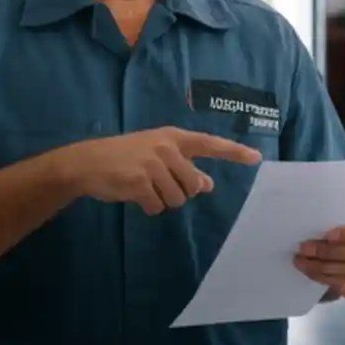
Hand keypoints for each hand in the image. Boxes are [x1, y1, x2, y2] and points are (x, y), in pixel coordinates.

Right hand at [58, 127, 261, 214]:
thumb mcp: (157, 156)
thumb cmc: (125, 157)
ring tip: (143, 186)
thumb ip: (183, 167)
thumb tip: (208, 184)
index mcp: (173, 138)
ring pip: (177, 199)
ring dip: (162, 200)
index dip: (234, 153)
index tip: (257, 158)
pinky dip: (147, 206)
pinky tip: (134, 194)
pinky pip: (157, 207)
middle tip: (157, 183)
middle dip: (179, 191)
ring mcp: (153, 164)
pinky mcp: (139, 182)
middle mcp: (167, 148)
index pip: (210, 144)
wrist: (87, 162)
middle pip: (193, 185)